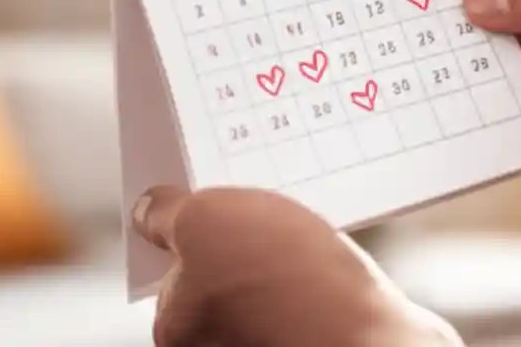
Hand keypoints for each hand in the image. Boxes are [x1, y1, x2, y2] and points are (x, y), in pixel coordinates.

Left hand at [132, 186, 462, 346]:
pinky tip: (327, 248)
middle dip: (233, 232)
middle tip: (255, 200)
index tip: (202, 189)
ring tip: (298, 223)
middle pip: (216, 267)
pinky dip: (314, 262)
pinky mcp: (317, 334)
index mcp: (176, 326)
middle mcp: (217, 343)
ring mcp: (270, 339)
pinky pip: (307, 286)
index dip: (184, 220)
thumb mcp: (204, 223)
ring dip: (278, 243)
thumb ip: (167, 214)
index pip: (167, 264)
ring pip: (265, 273)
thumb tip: (149, 211)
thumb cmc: (286, 286)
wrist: (372, 339)